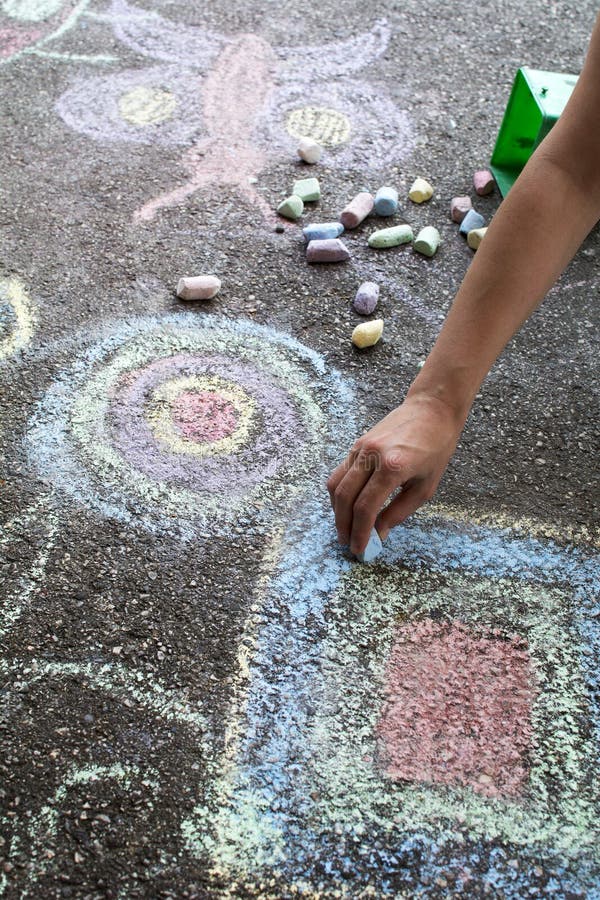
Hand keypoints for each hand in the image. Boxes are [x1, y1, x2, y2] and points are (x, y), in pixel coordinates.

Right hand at [326, 392, 464, 554]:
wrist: (431, 409)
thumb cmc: (435, 447)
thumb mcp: (425, 486)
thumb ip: (399, 512)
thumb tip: (379, 533)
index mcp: (392, 467)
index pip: (366, 508)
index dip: (360, 533)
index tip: (360, 550)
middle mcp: (371, 456)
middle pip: (344, 498)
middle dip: (344, 526)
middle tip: (348, 544)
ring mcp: (360, 448)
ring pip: (335, 485)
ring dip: (336, 511)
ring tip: (345, 528)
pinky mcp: (356, 444)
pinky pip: (340, 473)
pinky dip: (339, 493)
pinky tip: (347, 506)